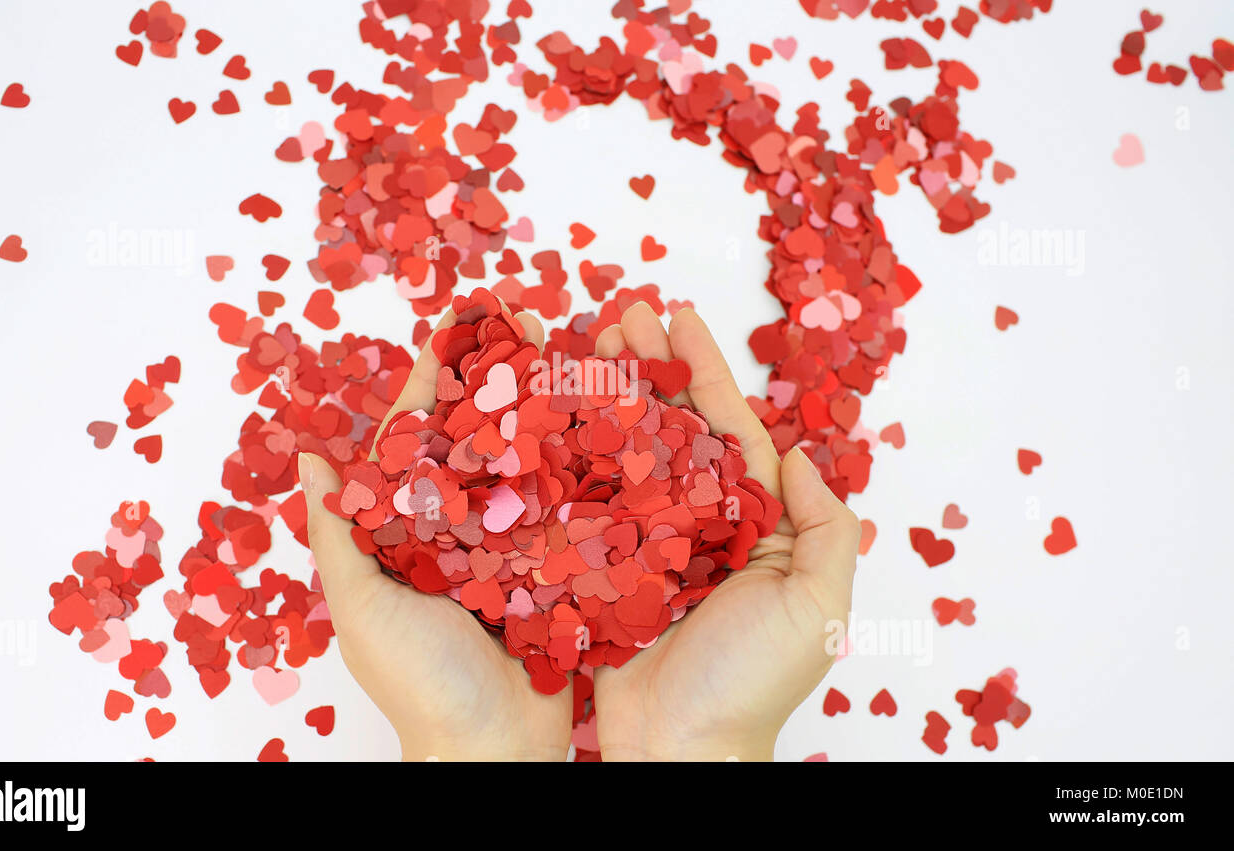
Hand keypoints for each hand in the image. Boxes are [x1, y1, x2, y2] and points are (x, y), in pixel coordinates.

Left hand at [299, 308, 572, 760]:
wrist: (494, 748)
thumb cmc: (419, 684)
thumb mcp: (362, 608)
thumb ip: (341, 534)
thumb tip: (310, 458)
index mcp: (410, 530)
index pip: (418, 438)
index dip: (434, 380)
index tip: (451, 324)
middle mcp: (464, 526)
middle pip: (480, 432)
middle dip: (498, 371)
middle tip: (520, 312)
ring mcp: (516, 541)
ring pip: (529, 454)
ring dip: (543, 397)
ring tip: (564, 340)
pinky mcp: (560, 561)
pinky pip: (571, 498)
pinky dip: (583, 453)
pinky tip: (601, 408)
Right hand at [590, 302, 860, 760]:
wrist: (680, 749)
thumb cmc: (752, 683)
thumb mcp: (819, 607)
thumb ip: (824, 528)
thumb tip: (802, 455)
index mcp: (754, 525)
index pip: (731, 430)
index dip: (705, 372)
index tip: (679, 317)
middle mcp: (699, 524)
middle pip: (673, 429)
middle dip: (648, 369)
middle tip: (619, 313)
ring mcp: (646, 543)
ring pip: (626, 453)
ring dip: (608, 396)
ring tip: (583, 342)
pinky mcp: (601, 567)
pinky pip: (586, 500)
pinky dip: (571, 455)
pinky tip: (551, 415)